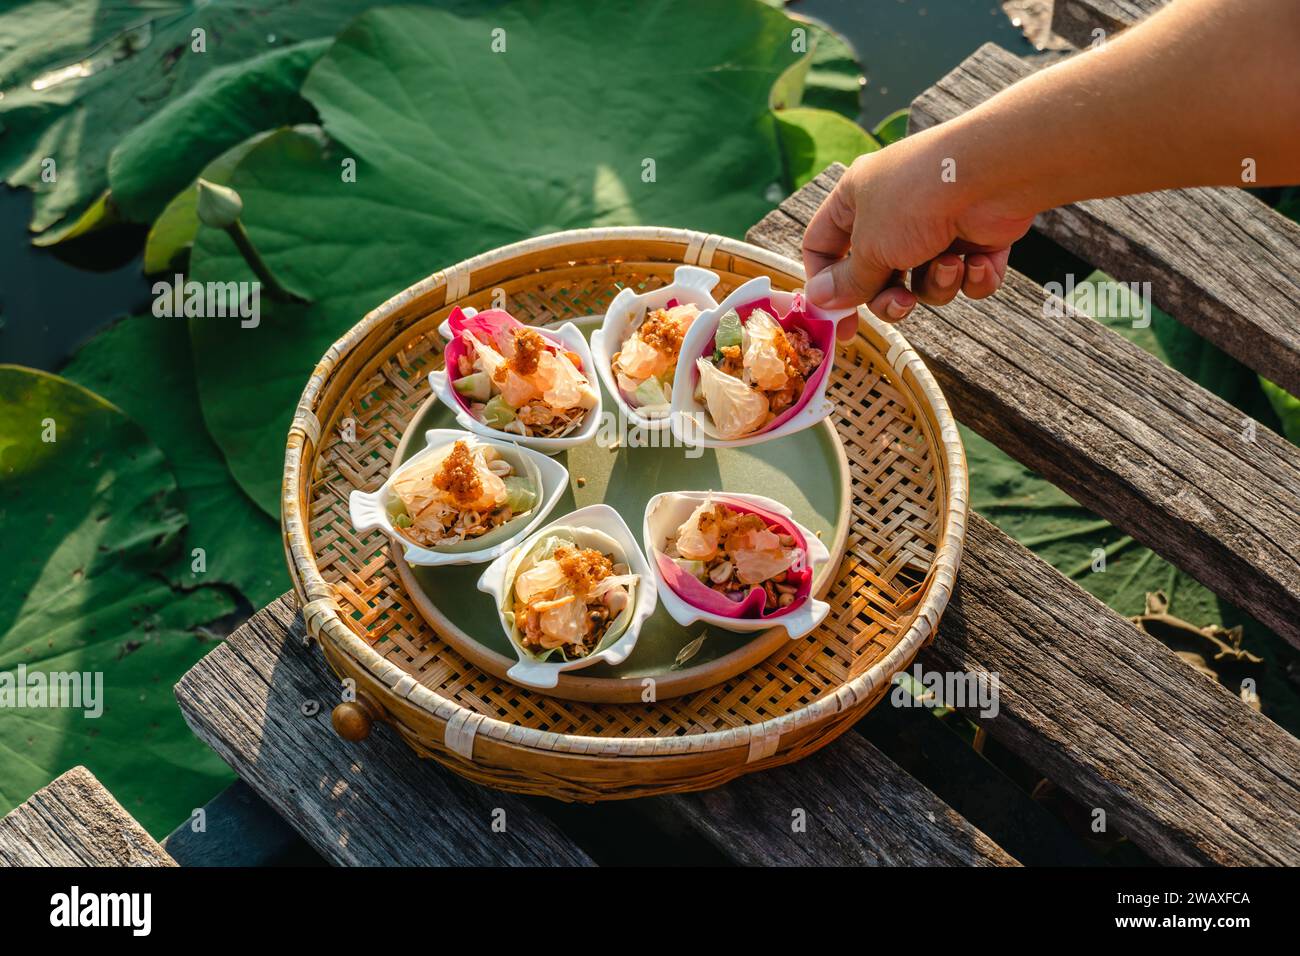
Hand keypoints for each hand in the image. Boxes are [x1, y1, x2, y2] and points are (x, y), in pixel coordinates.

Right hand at [802, 129, 1033, 320]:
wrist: (995, 175)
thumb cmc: (917, 200)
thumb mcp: (870, 247)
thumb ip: (847, 281)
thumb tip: (820, 300)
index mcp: (857, 197)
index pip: (823, 244)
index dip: (824, 285)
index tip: (834, 322)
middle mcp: (894, 210)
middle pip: (876, 273)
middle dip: (890, 296)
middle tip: (900, 304)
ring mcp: (937, 225)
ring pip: (923, 282)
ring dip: (935, 284)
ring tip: (949, 266)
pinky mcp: (977, 239)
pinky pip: (965, 278)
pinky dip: (972, 278)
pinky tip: (978, 263)